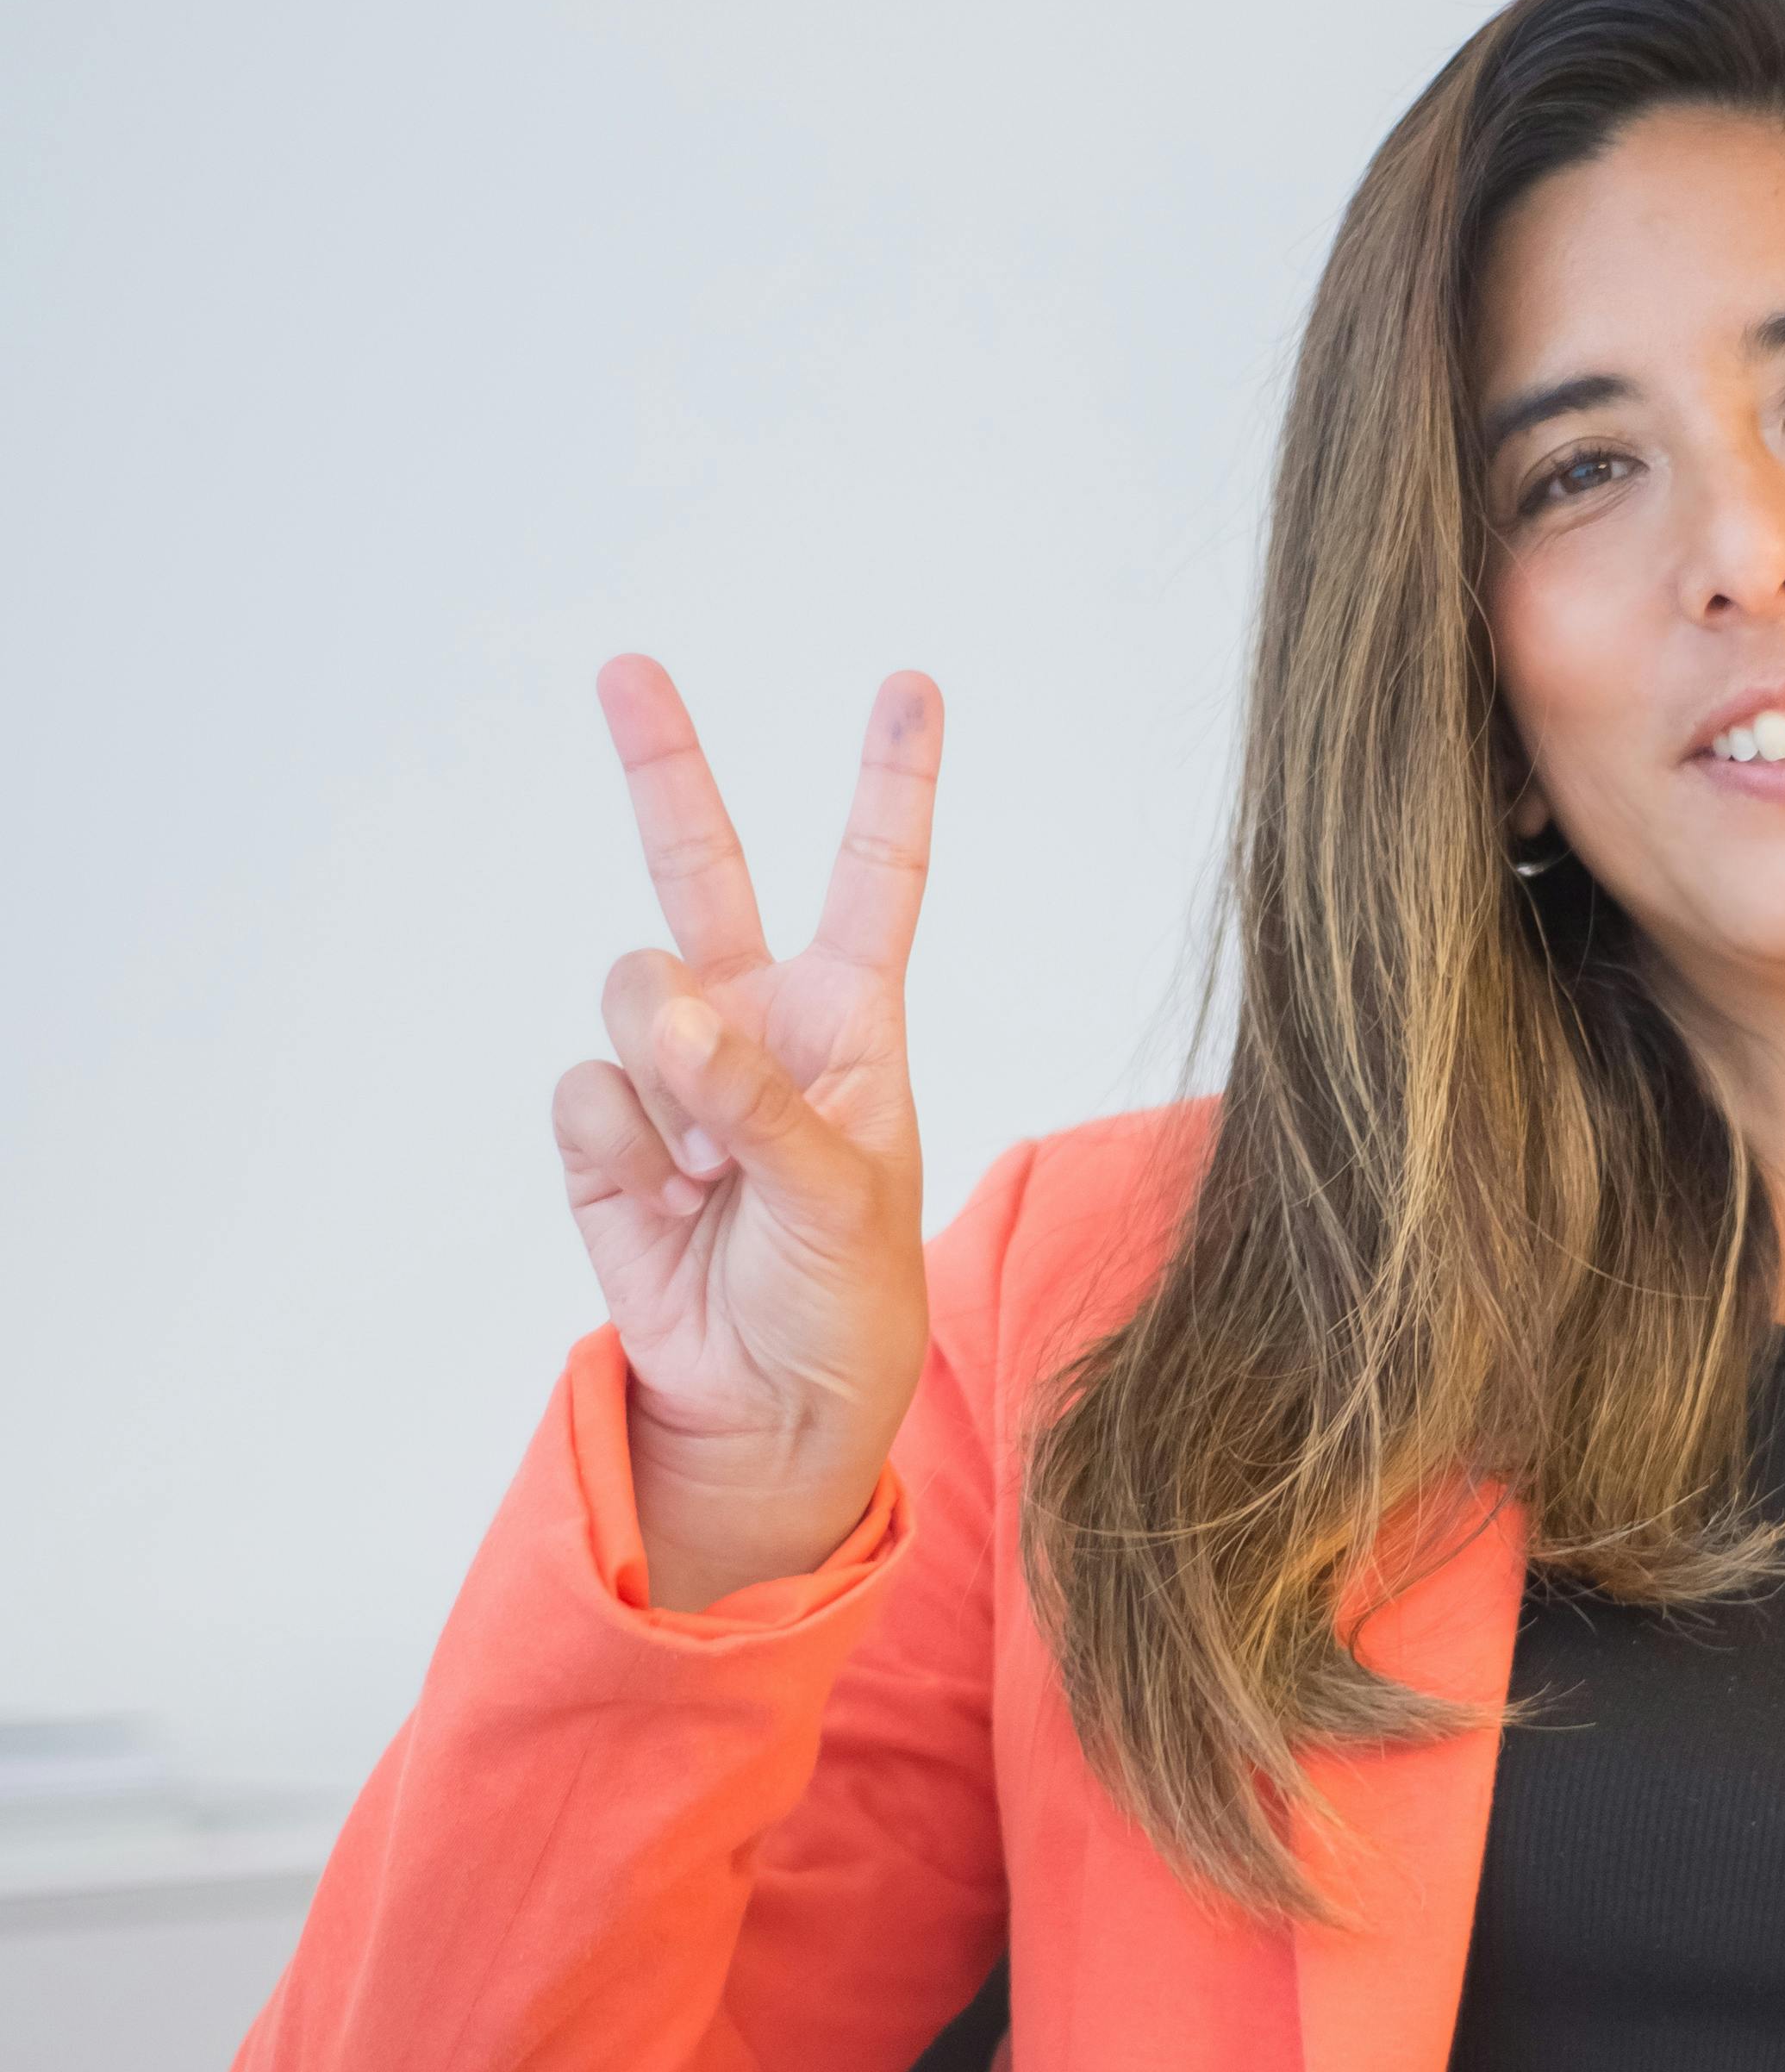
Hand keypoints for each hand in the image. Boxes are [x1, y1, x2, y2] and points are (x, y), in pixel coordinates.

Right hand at [553, 657, 941, 1610]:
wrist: (771, 1404)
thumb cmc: (846, 1296)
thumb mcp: (843, 1197)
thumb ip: (761, 1100)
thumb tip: (672, 1011)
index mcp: (851, 1016)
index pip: (875, 876)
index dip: (890, 779)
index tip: (910, 682)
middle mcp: (755, 1020)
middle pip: (698, 865)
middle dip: (661, 763)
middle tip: (626, 667)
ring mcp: (672, 1072)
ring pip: (633, 994)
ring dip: (672, 1080)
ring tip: (715, 1172)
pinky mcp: (606, 1133)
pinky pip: (587, 1093)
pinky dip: (625, 1151)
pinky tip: (665, 1204)